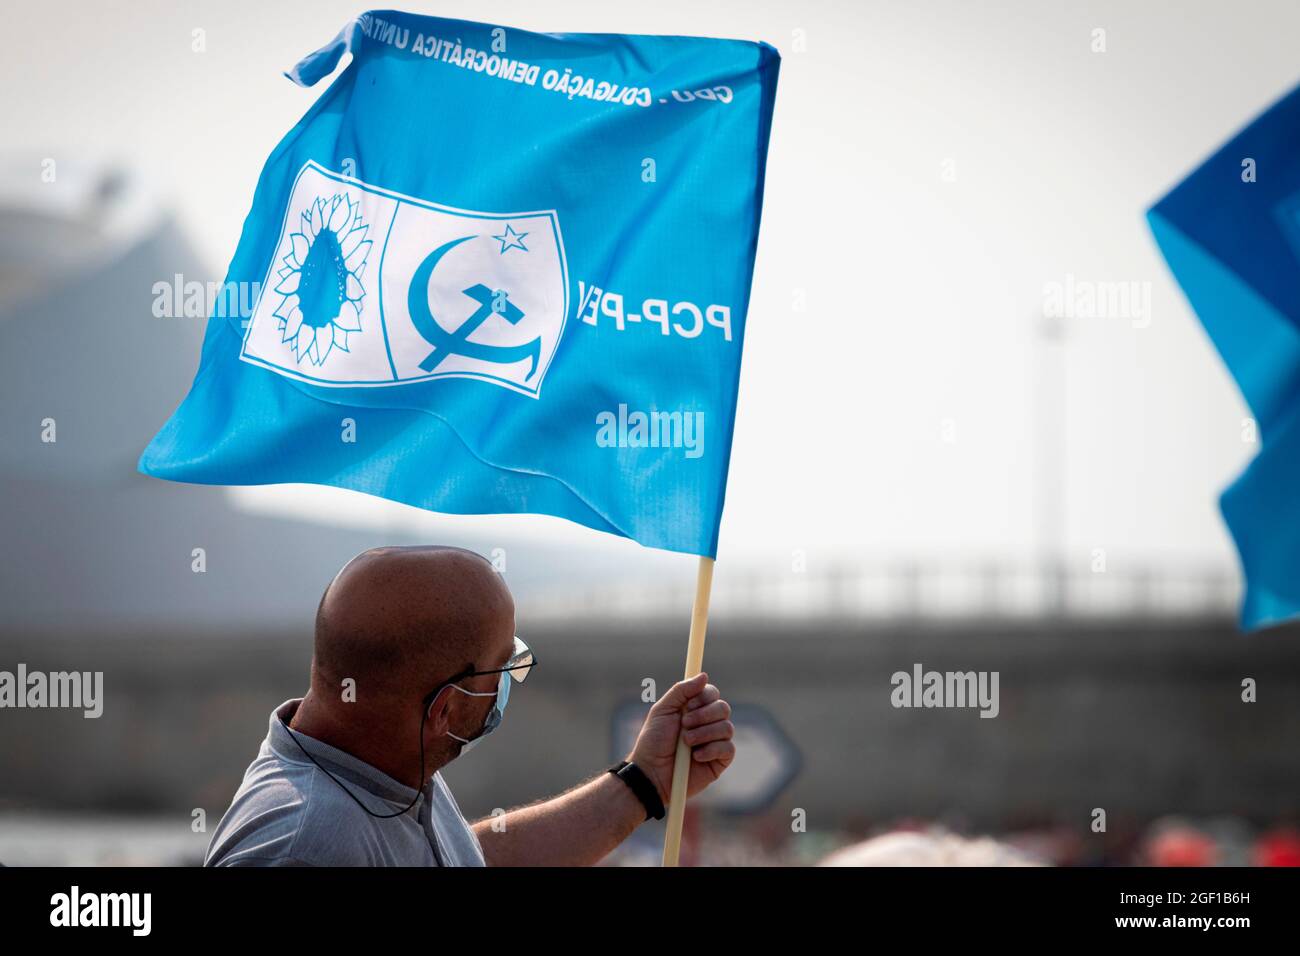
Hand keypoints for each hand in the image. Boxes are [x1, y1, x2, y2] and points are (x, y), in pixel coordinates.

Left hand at [628, 672, 734, 803]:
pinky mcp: (719, 761)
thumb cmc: (654, 742)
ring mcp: (715, 742)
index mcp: (695, 709)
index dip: (704, 697)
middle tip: (684, 725)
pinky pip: (728, 749)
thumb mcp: (663, 710)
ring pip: (727, 728)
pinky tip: (696, 757)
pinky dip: (711, 750)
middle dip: (704, 716)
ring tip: (686, 743)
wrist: (651, 772)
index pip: (712, 693)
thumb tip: (704, 675)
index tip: (688, 706)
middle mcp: (708, 723)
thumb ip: (682, 690)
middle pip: (723, 708)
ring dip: (704, 733)